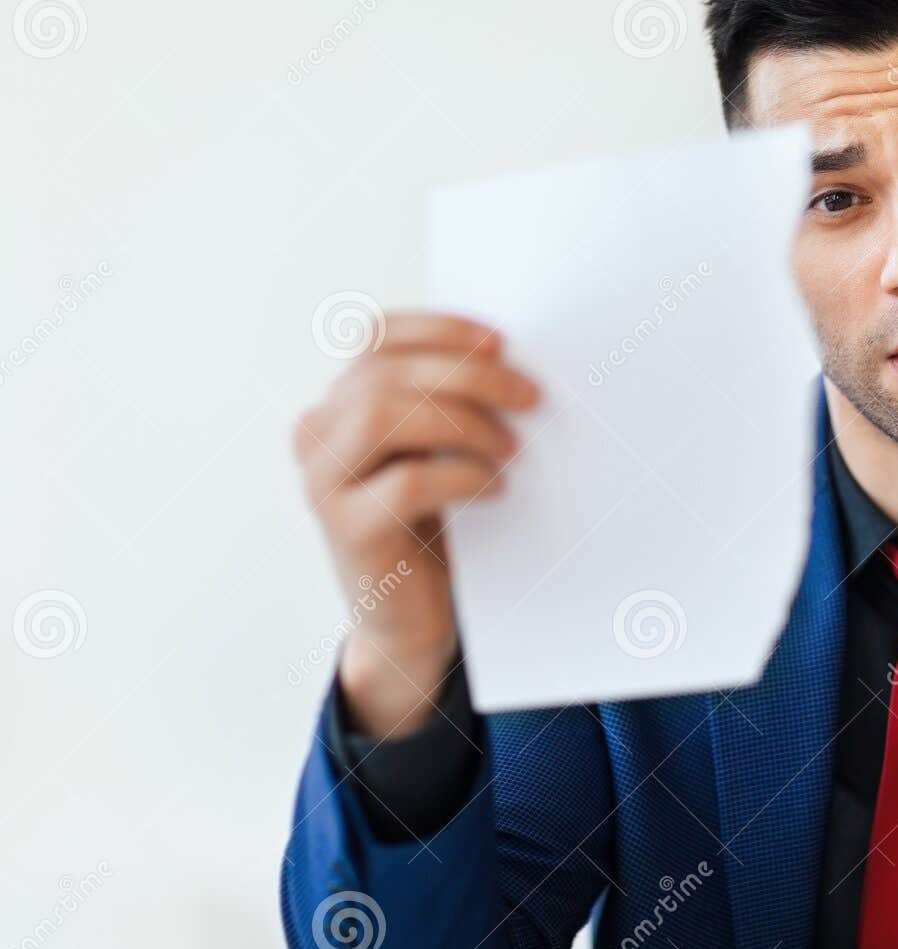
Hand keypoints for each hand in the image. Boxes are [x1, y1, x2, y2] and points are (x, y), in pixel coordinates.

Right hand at [293, 312, 539, 737]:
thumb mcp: (432, 453)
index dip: (438, 330)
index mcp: (337, 404)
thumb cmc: (428, 525)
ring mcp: (323, 482)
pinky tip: (495, 488)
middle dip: (469, 377)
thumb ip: (444, 406)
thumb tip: (509, 362)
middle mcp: (316, 435)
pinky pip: (407, 482)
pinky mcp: (346, 530)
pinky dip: (463, 476)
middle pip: (387, 376)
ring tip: (510, 449)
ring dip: (464, 424)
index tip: (499, 341)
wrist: (405, 618)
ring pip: (385, 417)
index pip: (375, 339)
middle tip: (529, 397)